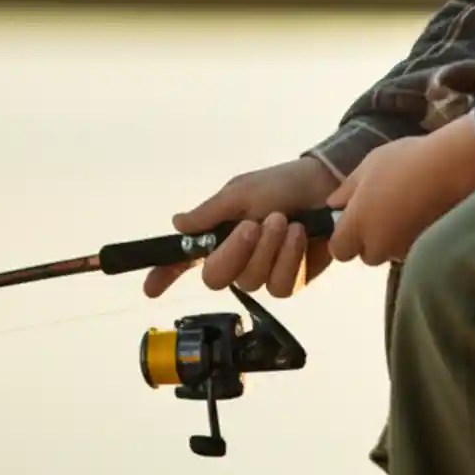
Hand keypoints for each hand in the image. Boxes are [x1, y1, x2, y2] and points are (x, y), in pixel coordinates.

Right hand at [143, 156, 339, 298]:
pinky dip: (290, 258)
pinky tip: (299, 236)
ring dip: (269, 249)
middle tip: (255, 224)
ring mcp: (262, 272)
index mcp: (217, 235)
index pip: (184, 260)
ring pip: (251, 281)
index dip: (165, 275)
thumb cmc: (281, 185)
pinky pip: (280, 285)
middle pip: (216, 278)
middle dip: (235, 252)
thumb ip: (210, 213)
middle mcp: (235, 259)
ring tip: (285, 221)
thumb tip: (177, 224)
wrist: (325, 186)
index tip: (150, 289)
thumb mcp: (242, 192)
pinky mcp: (290, 281)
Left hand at [326, 114, 474, 264]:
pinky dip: (416, 238)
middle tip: (385, 211)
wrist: (455, 168)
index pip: (339, 250)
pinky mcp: (429, 251)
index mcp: (356, 226)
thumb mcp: (369, 165)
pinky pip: (414, 250)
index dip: (345, 237)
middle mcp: (378, 246)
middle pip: (368, 254)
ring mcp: (405, 251)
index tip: (356, 219)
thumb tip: (333, 205)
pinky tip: (425, 214)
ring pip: (392, 253)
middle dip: (373, 239)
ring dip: (395, 239)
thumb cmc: (406, 161)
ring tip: (409, 209)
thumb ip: (346, 189)